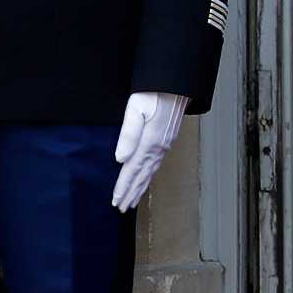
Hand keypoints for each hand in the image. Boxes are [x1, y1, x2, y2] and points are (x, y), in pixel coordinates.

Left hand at [112, 91, 189, 211]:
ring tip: (133, 200)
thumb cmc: (155, 93)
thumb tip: (120, 159)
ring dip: (140, 187)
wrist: (177, 84)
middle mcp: (157, 147)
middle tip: (122, 208)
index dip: (123, 187)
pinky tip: (146, 178)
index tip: (115, 201)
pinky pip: (156, 164)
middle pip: (141, 176)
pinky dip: (149, 176)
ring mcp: (164, 145)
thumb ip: (128, 134)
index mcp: (148, 142)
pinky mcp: (166, 139)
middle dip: (131, 193)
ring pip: (150, 172)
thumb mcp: (136, 109)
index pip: (131, 171)